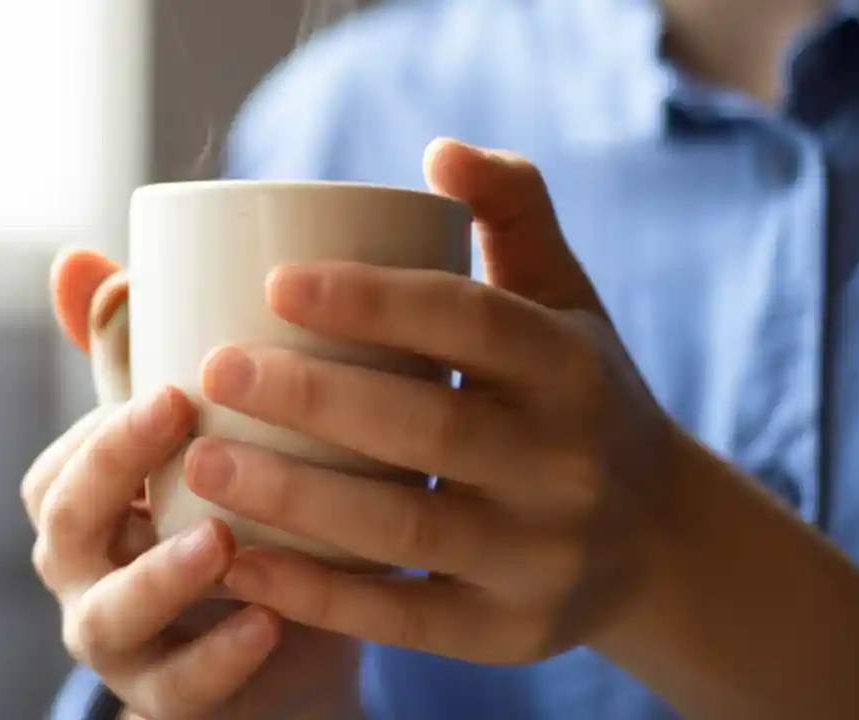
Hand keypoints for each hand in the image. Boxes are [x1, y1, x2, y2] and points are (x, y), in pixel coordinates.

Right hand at [22, 258, 360, 719]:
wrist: (293, 644)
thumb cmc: (237, 520)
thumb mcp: (196, 443)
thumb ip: (140, 363)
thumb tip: (79, 259)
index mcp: (89, 509)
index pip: (62, 464)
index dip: (104, 425)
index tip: (172, 382)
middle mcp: (88, 575)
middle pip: (66, 524)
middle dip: (114, 466)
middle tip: (178, 412)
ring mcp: (125, 644)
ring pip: (108, 615)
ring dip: (159, 572)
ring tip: (217, 536)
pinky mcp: (174, 699)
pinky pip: (180, 690)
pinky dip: (220, 655)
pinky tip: (269, 620)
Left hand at [182, 138, 678, 662]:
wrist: (657, 538)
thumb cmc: (577, 395)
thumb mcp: (564, 300)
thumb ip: (514, 211)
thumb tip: (439, 149)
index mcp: (571, 368)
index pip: (467, 323)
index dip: (370, 301)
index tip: (274, 281)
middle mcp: (566, 464)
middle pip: (426, 428)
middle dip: (310, 397)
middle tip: (213, 367)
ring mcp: (541, 557)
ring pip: (403, 529)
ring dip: (292, 499)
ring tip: (201, 460)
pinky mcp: (509, 633)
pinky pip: (402, 620)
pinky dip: (314, 597)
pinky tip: (236, 563)